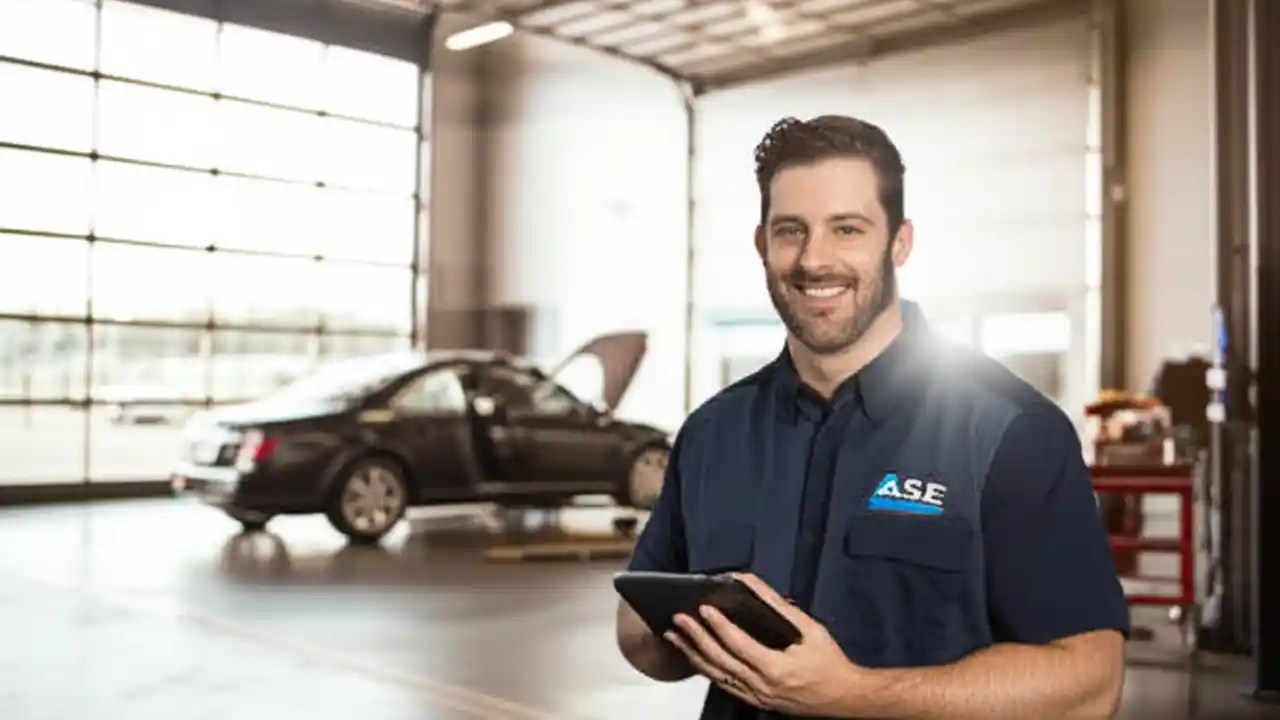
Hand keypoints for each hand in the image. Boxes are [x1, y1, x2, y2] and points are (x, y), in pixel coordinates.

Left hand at [664, 573, 880, 715]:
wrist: (845, 698)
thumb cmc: (830, 662)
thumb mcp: (810, 629)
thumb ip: (778, 606)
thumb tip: (752, 583)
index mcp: (776, 669)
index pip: (738, 645)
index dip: (718, 626)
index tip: (703, 609)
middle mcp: (762, 687)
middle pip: (720, 661)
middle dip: (696, 638)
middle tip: (679, 619)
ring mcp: (757, 697)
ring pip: (716, 676)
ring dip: (693, 655)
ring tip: (675, 637)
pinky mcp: (757, 701)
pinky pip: (724, 685)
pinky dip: (706, 670)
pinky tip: (694, 656)